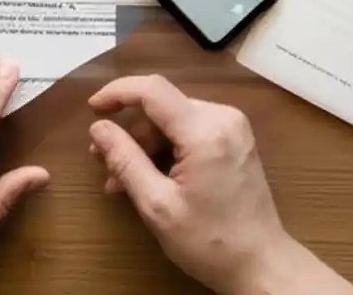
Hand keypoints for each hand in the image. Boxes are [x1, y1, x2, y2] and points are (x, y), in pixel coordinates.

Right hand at [87, 76, 352, 294]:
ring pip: (175, 119)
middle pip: (163, 107)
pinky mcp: (236, 139)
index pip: (153, 90)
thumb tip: (98, 128)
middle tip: (102, 162)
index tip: (91, 108)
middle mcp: (223, 117)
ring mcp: (233, 127)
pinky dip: (167, 148)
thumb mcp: (157, 205)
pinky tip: (150, 176)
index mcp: (205, 131)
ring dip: (146, 144)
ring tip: (121, 180)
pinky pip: (192, 130)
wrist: (260, 263)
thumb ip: (125, 161)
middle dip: (130, 131)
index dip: (117, 92)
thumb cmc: (208, 240)